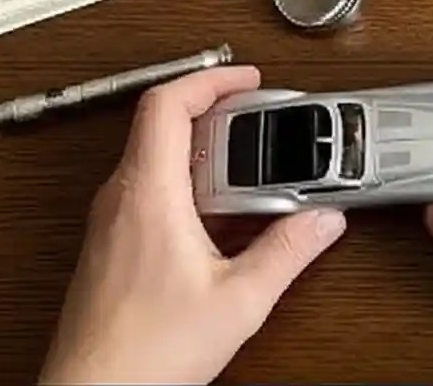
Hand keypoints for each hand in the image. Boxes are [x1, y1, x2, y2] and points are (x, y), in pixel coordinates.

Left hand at [40, 67, 346, 383]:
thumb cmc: (142, 355)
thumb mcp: (239, 299)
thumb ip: (288, 252)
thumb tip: (321, 221)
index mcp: (147, 193)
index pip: (166, 102)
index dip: (209, 78)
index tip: (245, 78)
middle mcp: (120, 198)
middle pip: (161, 124)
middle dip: (214, 112)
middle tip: (255, 116)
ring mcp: (111, 222)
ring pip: (155, 159)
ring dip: (201, 152)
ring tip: (246, 166)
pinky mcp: (112, 246)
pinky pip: (149, 192)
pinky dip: (187, 186)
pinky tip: (219, 219)